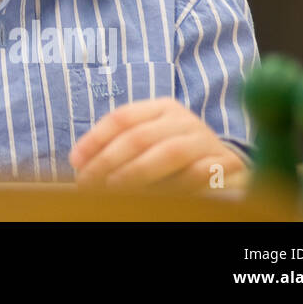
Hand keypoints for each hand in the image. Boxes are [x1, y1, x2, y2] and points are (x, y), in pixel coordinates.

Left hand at [68, 97, 247, 192]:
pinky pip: (197, 174)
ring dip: (135, 173)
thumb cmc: (175, 155)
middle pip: (139, 136)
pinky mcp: (226, 163)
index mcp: (161, 107)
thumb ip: (119, 146)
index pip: (122, 117)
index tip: (76, 161)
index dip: (95, 139)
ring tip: (113, 188)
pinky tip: (157, 196)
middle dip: (108, 161)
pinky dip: (174, 186)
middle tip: (89, 182)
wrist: (225, 164)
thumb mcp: (148, 143)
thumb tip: (80, 163)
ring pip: (167, 153)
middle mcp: (184, 119)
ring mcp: (205, 139)